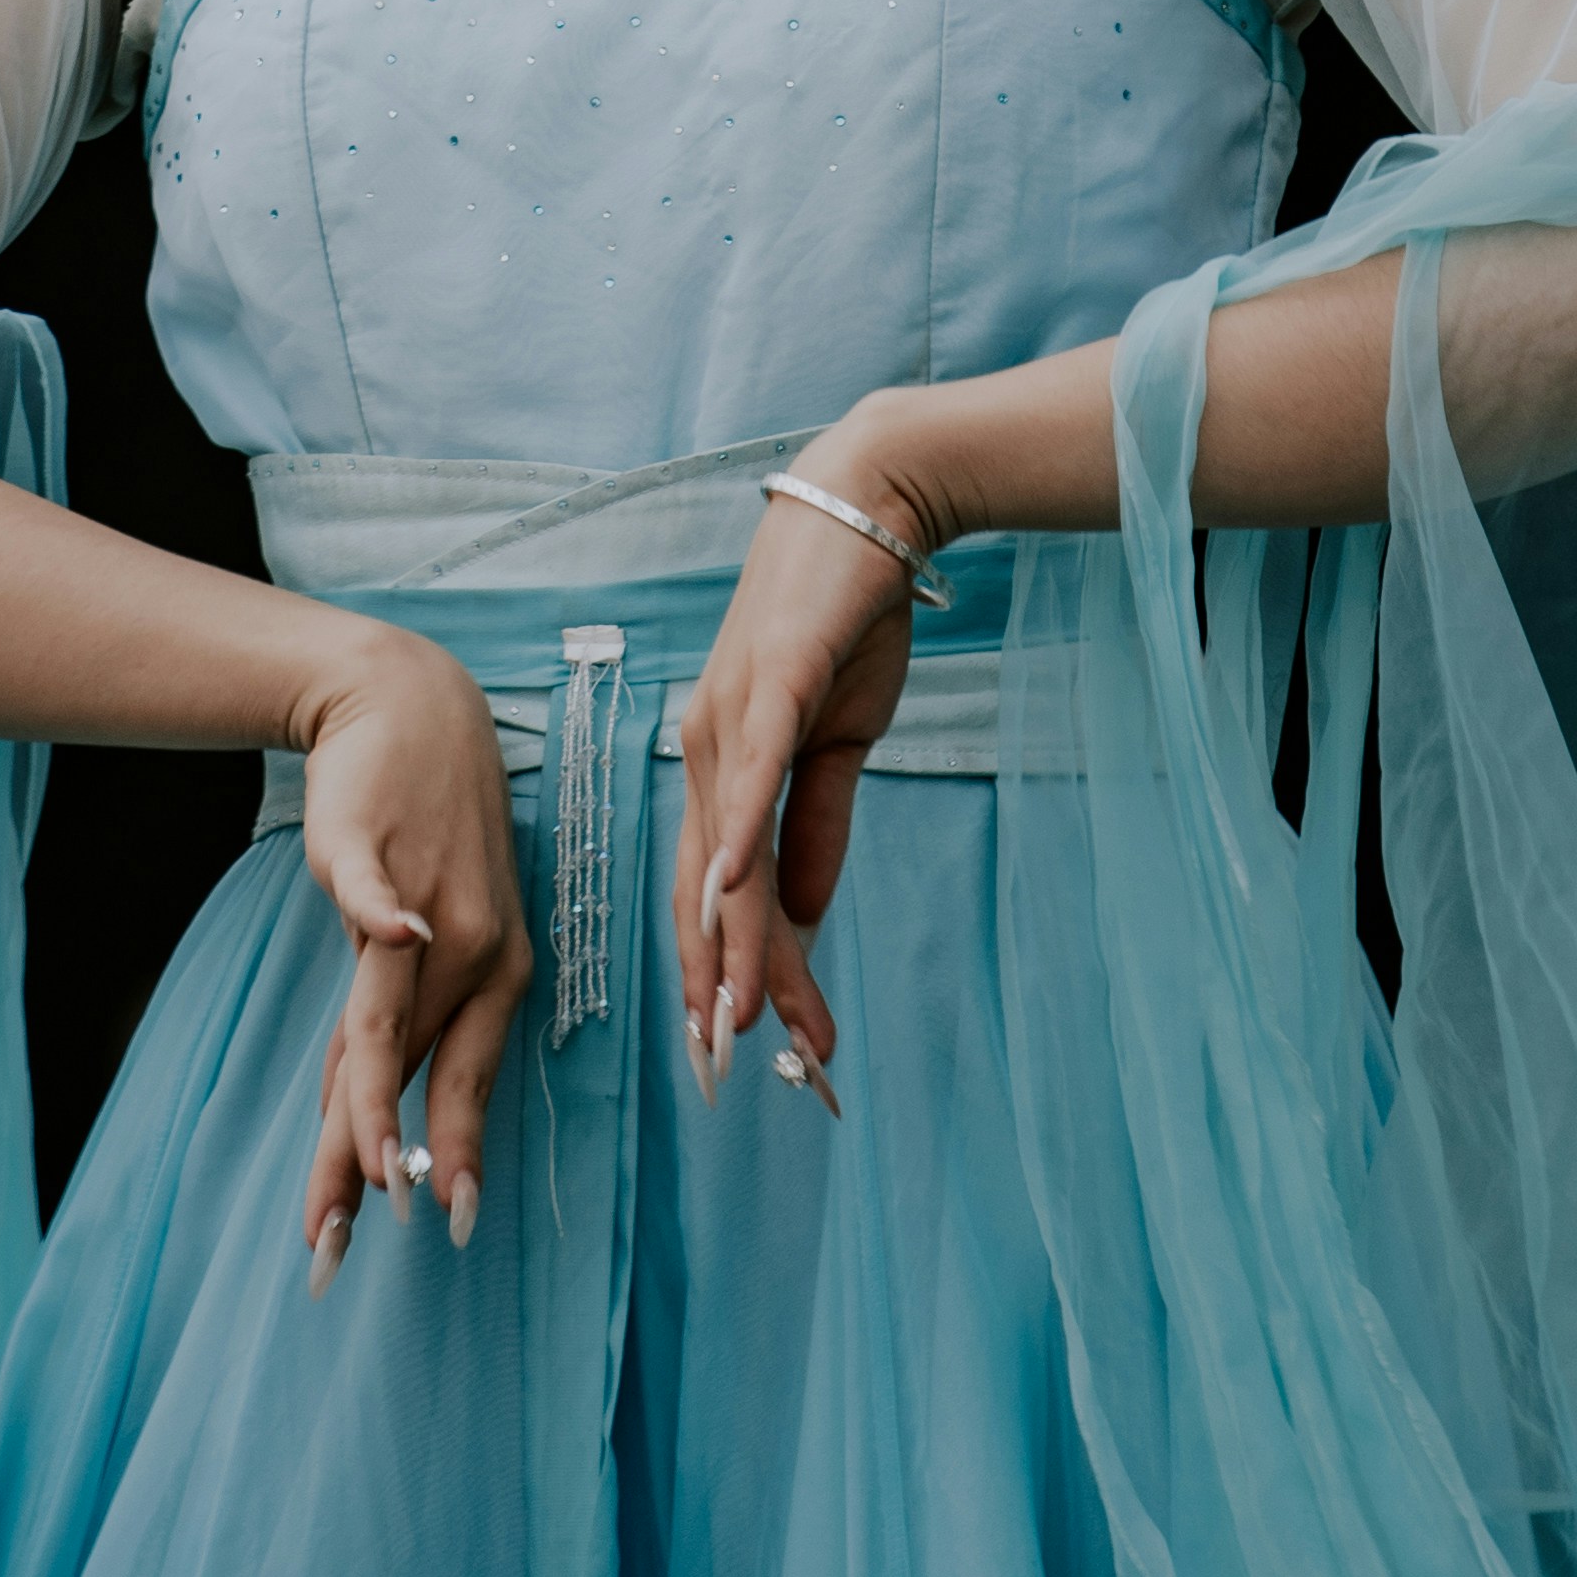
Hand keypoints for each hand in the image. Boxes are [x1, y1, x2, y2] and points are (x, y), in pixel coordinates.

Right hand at [290, 620, 537, 1284]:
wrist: (408, 708)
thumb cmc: (422, 835)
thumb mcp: (424, 936)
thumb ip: (391, 1025)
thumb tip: (358, 1121)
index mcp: (494, 976)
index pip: (456, 1084)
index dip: (443, 1157)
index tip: (439, 1230)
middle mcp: (470, 948)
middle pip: (406, 1075)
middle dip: (373, 1167)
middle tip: (335, 1251)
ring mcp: (423, 898)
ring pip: (385, 1017)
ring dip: (375, 1093)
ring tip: (365, 1173)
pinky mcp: (372, 846)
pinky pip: (374, 889)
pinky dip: (380, 914)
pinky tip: (391, 937)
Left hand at [667, 423, 936, 1106]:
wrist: (868, 507)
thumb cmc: (848, 620)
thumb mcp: (838, 741)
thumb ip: (815, 825)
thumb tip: (803, 911)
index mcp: (721, 766)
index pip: (718, 894)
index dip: (723, 972)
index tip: (736, 1050)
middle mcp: (709, 748)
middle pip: (712, 892)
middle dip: (724, 984)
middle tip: (734, 1069)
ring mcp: (734, 714)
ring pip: (729, 852)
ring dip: (733, 940)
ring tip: (738, 1020)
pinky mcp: (774, 679)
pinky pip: (754, 771)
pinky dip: (742, 832)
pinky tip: (735, 888)